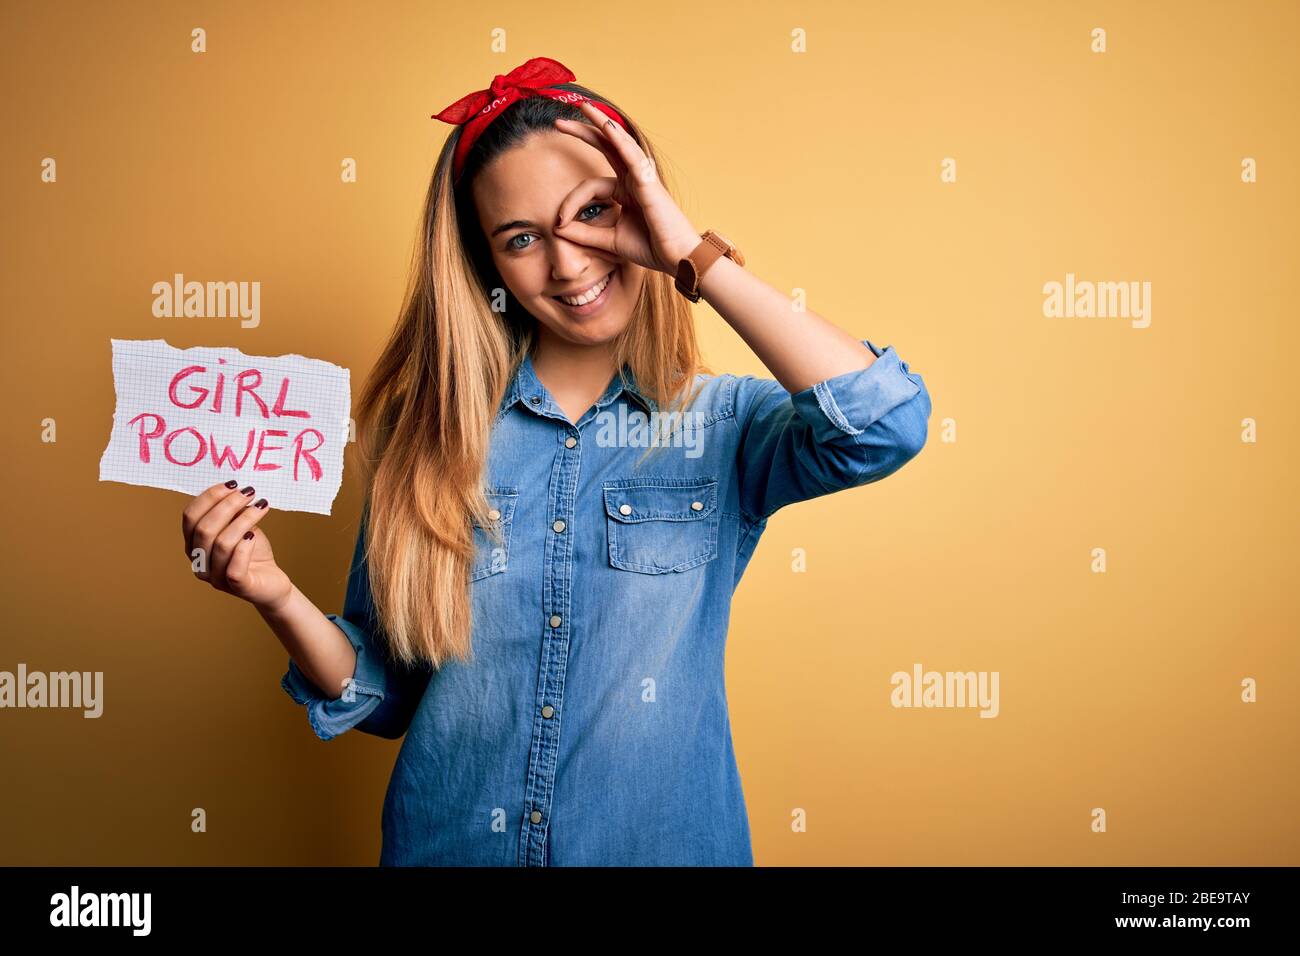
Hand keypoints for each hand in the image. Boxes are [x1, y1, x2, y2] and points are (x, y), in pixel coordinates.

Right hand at [182, 481, 291, 611]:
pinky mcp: (237, 587)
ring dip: (243, 520)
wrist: (271, 581)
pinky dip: (244, 548)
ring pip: (221, 544)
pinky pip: (234, 568)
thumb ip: (231, 511)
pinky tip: (253, 535)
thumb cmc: (252, 551)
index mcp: (194, 544)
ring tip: (261, 506)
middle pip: (204, 529)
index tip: (231, 484)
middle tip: (249, 492)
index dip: (208, 497)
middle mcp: (199, 562)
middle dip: (228, 505)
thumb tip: (233, 490)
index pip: (190, 517)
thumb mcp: (240, 525)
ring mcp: (216, 578)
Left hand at [552, 99, 701, 275]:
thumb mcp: (608, 241)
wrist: (676, 258)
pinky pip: (632, 157)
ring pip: (618, 144)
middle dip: (583, 132)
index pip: (589, 187)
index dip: (570, 203)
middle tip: (559, 121)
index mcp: (625, 191)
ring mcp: (642, 178)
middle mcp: (633, 179)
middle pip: (606, 147)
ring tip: (583, 107)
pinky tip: (607, 126)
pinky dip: (620, 141)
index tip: (559, 222)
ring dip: (600, 123)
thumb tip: (557, 227)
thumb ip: (584, 233)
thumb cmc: (650, 248)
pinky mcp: (649, 184)